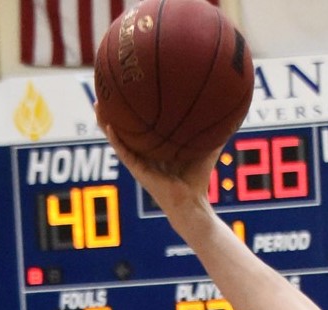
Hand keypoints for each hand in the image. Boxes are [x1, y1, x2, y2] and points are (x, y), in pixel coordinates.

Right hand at [95, 102, 221, 213]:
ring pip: (117, 137)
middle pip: (126, 128)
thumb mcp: (205, 150)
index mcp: (157, 148)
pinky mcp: (137, 169)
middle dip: (115, 111)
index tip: (131, 89)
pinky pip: (123, 151)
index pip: (144, 125)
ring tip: (98, 104)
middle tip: (107, 91)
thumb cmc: (198, 179)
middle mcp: (145, 152)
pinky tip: (109, 125)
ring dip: (106, 121)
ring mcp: (139, 161)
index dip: (136, 110)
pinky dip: (115, 138)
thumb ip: (213, 135)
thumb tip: (228, 116)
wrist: (192, 202)